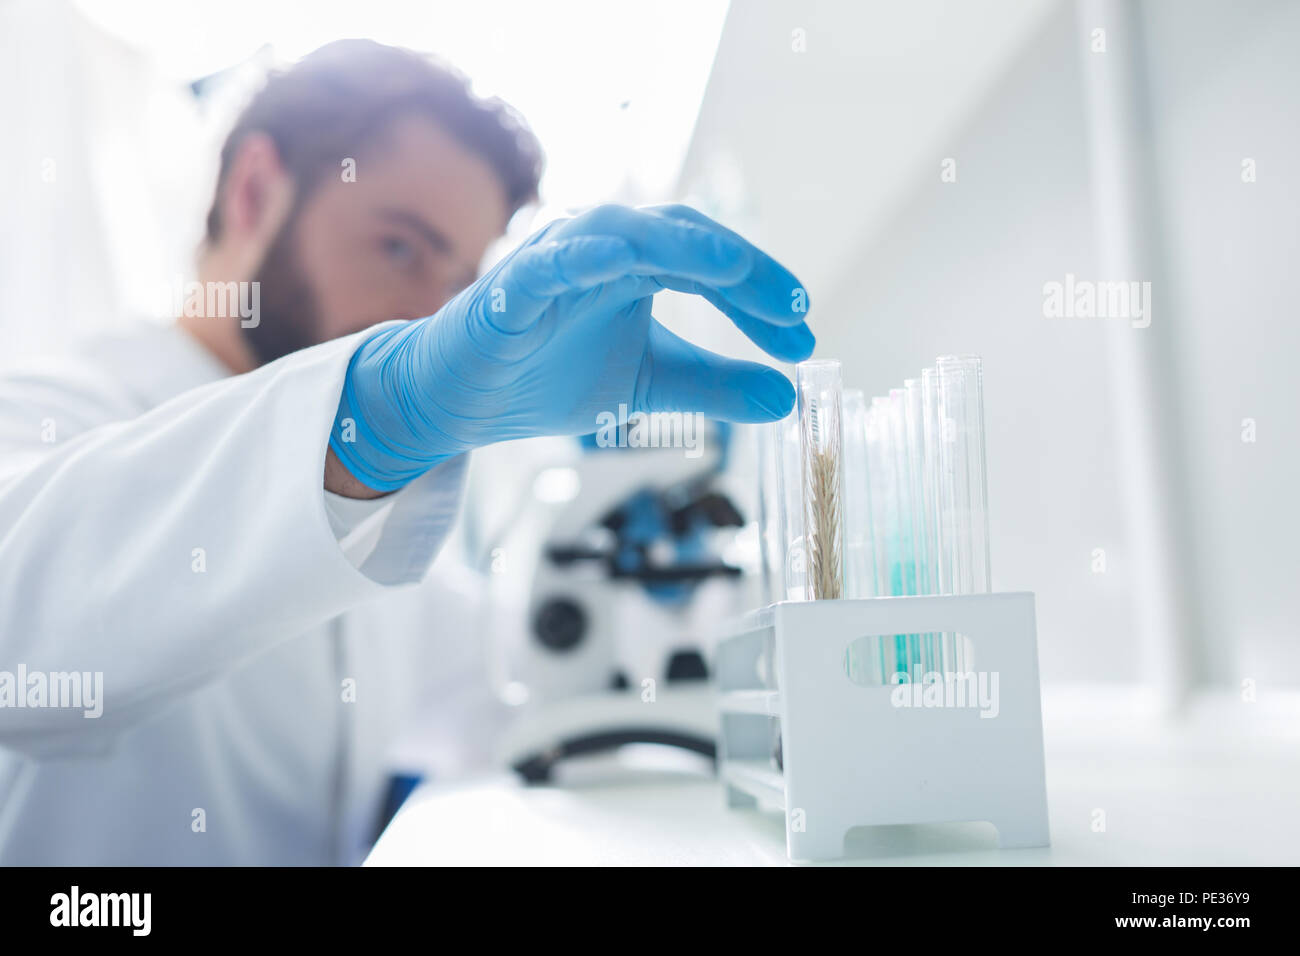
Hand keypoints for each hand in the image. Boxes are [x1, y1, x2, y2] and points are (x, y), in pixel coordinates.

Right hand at [329, 203, 813, 491]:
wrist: (465, 400)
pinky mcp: (508, 292)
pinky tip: (616, 265)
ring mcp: (554, 263)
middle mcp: (603, 252)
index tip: (803, 339)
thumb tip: (788, 399)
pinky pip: (544, 267)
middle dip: (741, 270)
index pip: (713, 266)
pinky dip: (577, 260)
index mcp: (639, 267)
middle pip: (681, 238)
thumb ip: (716, 386)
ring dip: (675, 244)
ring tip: (728, 266)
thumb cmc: (550, 375)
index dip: (762, 296)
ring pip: (618, 233)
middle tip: (792, 309)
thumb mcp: (651, 384)